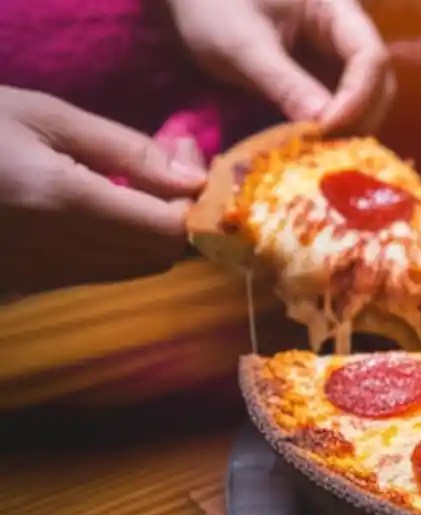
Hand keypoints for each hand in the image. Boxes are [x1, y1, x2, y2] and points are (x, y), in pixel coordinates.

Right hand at [0, 87, 205, 292]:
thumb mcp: (46, 117)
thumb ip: (127, 151)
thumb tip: (194, 177)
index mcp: (60, 199)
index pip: (166, 230)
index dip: (194, 208)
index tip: (192, 175)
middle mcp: (50, 249)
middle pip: (155, 257)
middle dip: (175, 222)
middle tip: (165, 179)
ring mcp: (32, 275)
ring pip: (128, 271)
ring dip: (145, 239)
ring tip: (127, 194)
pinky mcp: (20, 285)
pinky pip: (92, 276)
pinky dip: (112, 251)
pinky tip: (92, 216)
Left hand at [168, 0, 394, 133]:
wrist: (191, 0)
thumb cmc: (212, 5)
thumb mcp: (242, 44)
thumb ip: (283, 81)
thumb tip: (322, 124)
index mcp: (336, 7)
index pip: (370, 55)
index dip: (358, 95)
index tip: (330, 126)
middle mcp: (347, 32)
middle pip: (379, 81)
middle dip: (361, 117)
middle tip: (331, 150)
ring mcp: (337, 57)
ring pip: (368, 99)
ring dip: (351, 129)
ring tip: (321, 153)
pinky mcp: (323, 78)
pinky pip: (343, 107)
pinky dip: (335, 130)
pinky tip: (314, 147)